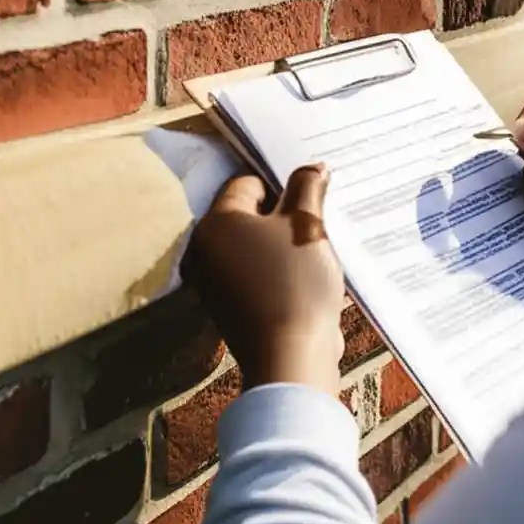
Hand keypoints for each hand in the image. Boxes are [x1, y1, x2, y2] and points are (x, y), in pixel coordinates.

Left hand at [183, 164, 345, 393]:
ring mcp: (215, 283)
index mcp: (216, 223)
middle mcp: (205, 251)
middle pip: (250, 215)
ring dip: (286, 246)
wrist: (291, 356)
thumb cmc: (296, 283)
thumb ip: (308, 188)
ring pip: (257, 247)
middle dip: (286, 217)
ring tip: (315, 257)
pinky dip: (280, 273)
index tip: (313, 200)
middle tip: (318, 226)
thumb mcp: (308, 225)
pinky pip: (258, 276)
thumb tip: (313, 167)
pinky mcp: (231, 309)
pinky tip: (306, 282)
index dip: (284, 186)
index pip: (248, 182)